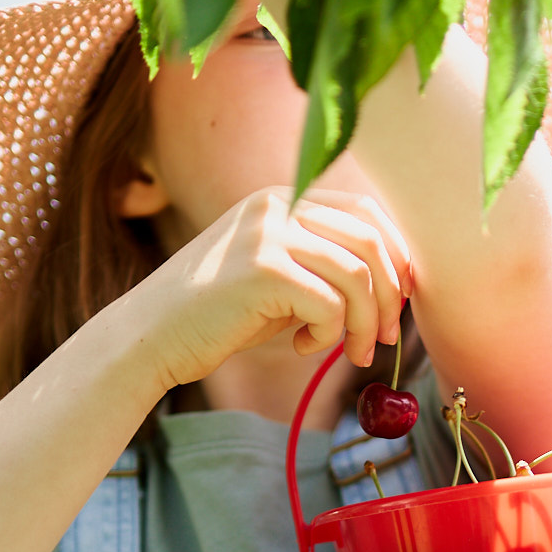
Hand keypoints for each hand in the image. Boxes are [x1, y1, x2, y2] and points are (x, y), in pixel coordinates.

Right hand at [129, 185, 412, 383]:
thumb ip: (325, 266)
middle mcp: (278, 206)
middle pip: (371, 240)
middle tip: (380, 338)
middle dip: (390, 296)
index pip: (366, 212)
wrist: (152, 335)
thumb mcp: (279, 276)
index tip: (399, 300)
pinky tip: (301, 347)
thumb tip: (396, 283)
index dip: (397, 256)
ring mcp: (269, 234)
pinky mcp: (263, 271)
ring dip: (363, 323)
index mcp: (284, 199)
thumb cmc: (220, 315)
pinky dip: (329, 335)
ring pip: (357, 275)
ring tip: (348, 352)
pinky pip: (330, 305)